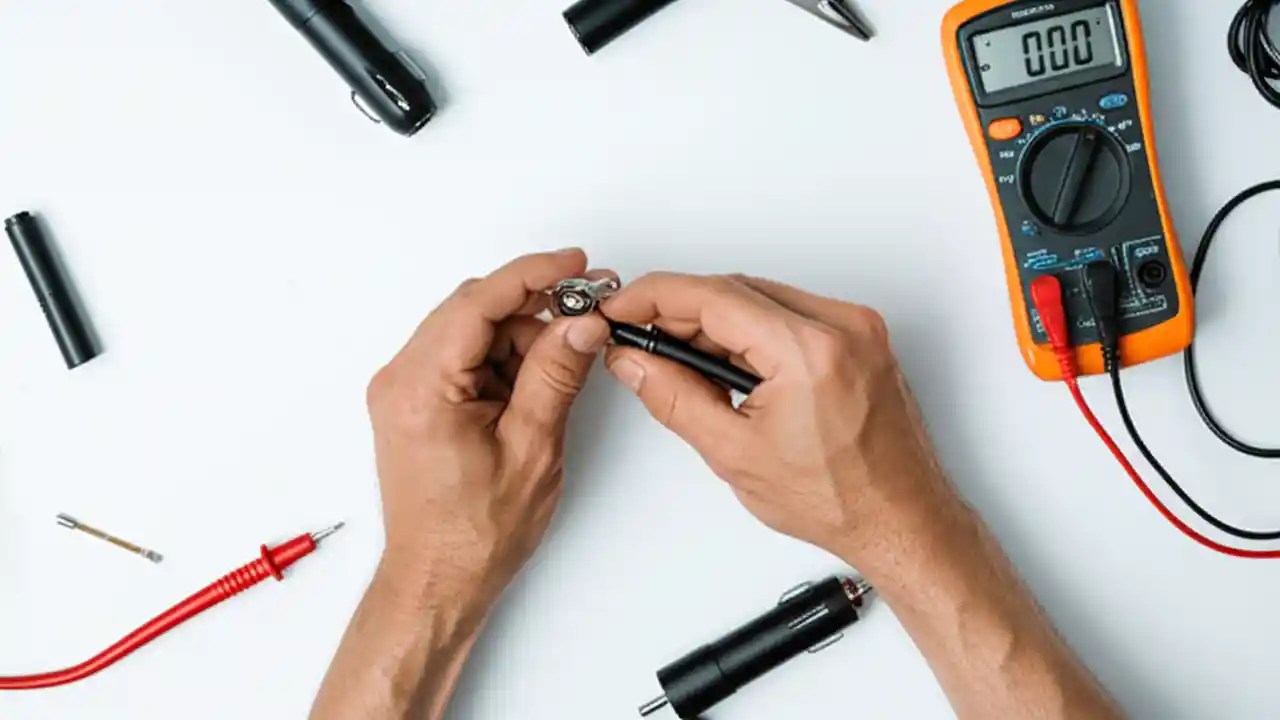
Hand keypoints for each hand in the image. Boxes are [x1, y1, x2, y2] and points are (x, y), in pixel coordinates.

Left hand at [366, 249, 611, 608]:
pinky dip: (504, 361)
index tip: (575, 265)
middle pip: (474, 311)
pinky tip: (534, 385)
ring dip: (521, 339)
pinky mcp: (416, 400)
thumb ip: (556, 374)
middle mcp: (401, 380)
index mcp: (421, 389)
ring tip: (562, 371)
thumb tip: (581, 322)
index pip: (478, 303)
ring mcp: (404, 389)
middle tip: (587, 315)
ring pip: (473, 332)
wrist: (439, 578)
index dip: (532, 275)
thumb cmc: (473, 533)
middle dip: (534, 310)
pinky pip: (465, 357)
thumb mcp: (532, 447)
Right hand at [602, 273, 960, 571]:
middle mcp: (841, 327)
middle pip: (736, 289)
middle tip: (640, 338)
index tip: (621, 307)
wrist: (900, 519)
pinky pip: (792, 311)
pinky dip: (753, 327)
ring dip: (716, 319)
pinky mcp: (862, 335)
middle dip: (680, 310)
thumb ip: (674, 398)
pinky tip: (729, 359)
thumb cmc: (838, 500)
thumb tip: (635, 362)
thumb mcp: (735, 453)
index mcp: (810, 353)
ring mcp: (857, 327)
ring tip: (681, 358)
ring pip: (763, 296)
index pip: (713, 296)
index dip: (654, 296)